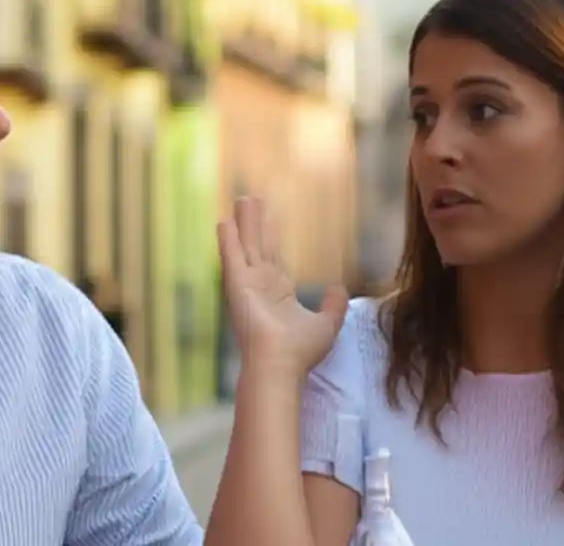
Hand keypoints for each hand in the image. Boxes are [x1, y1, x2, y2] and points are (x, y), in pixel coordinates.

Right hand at [217, 196, 348, 381]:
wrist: (281, 363)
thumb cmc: (301, 350)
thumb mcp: (326, 324)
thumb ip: (333, 305)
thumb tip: (338, 287)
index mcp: (278, 292)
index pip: (273, 257)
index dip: (271, 236)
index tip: (269, 219)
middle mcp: (260, 285)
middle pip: (257, 246)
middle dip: (255, 223)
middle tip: (251, 199)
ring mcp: (247, 284)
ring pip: (246, 245)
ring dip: (244, 223)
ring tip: (242, 199)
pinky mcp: (237, 284)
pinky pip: (231, 256)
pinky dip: (228, 239)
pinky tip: (224, 221)